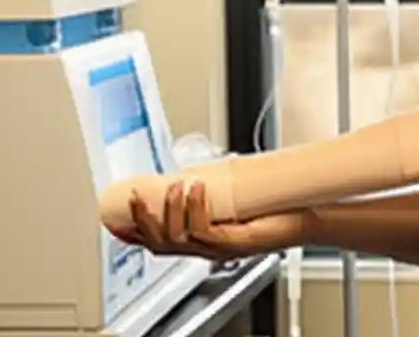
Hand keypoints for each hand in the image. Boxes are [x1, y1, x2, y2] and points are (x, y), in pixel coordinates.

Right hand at [117, 180, 310, 260]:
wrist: (304, 219)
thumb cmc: (273, 209)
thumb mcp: (232, 198)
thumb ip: (210, 190)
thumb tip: (192, 170)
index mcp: (201, 240)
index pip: (157, 243)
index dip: (133, 233)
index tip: (113, 218)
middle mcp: (206, 248)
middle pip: (159, 244)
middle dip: (142, 219)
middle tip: (136, 195)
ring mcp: (219, 248)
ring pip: (177, 238)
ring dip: (170, 209)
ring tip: (175, 186)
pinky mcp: (235, 243)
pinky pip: (204, 231)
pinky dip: (195, 208)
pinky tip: (196, 189)